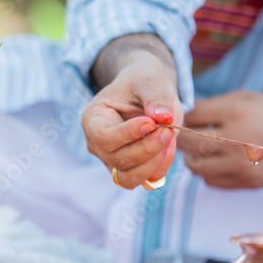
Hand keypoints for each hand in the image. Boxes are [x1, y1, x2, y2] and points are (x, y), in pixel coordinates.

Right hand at [82, 37, 181, 189]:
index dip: (128, 134)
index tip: (151, 121)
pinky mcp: (132, 170)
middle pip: (118, 160)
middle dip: (147, 148)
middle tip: (168, 128)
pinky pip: (145, 181)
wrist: (149, 92)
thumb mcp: (150, 80)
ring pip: (129, 178)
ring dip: (153, 163)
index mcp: (93, 119)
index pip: (103, 137)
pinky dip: (161, 168)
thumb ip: (156, 96)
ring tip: (169, 137)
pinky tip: (170, 147)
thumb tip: (164, 117)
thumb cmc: (144, 82)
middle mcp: (97, 145)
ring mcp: (113, 160)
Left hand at [179, 90, 262, 188]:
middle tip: (185, 136)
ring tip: (203, 151)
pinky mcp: (247, 182)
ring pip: (195, 167)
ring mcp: (241, 165)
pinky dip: (209, 173)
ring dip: (194, 158)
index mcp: (235, 113)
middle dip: (182, 138)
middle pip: (188, 143)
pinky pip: (211, 182)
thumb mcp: (247, 98)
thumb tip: (184, 114)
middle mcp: (236, 140)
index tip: (186, 119)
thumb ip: (214, 106)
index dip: (185, 118)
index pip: (191, 117)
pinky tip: (218, 162)